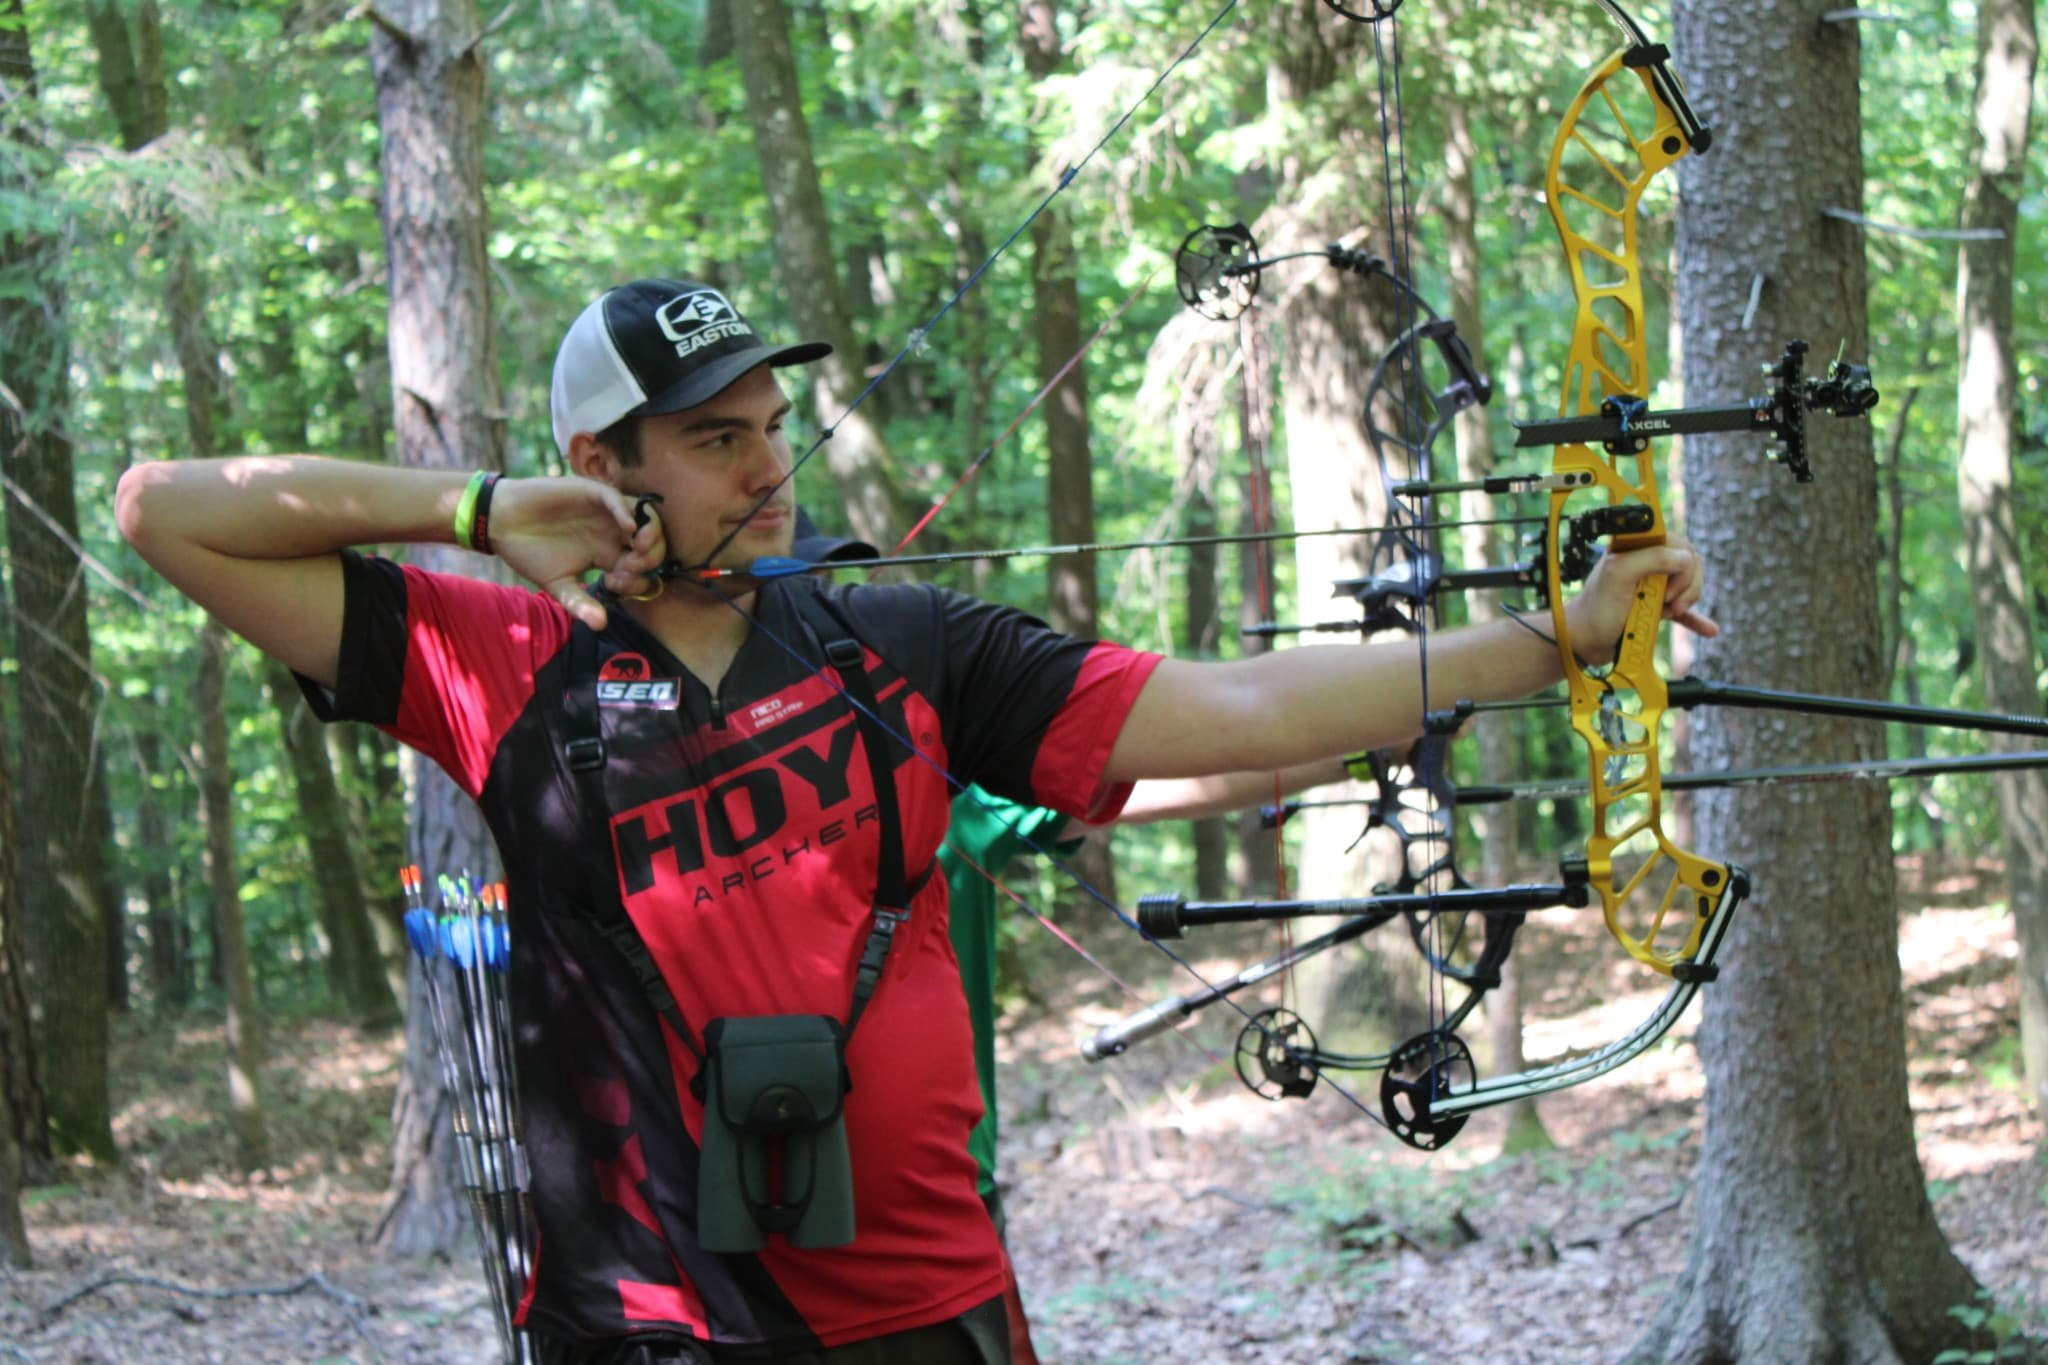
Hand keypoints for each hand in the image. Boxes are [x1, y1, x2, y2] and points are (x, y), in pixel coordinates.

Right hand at [488, 477, 667, 628]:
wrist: (500, 524)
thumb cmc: (529, 553)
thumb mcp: (556, 584)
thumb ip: (579, 603)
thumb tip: (601, 626)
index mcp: (607, 555)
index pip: (640, 569)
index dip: (638, 581)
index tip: (615, 586)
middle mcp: (611, 533)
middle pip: (650, 545)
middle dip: (650, 560)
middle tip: (629, 570)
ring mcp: (604, 513)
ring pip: (644, 519)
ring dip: (650, 535)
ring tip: (639, 551)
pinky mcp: (591, 493)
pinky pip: (618, 499)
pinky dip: (628, 513)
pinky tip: (628, 530)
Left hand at [1563, 537, 1717, 665]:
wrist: (1585, 642)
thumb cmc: (1597, 608)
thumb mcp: (1619, 574)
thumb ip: (1652, 558)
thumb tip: (1687, 558)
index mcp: (1636, 546)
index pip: (1676, 541)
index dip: (1680, 560)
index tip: (1666, 580)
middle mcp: (1646, 561)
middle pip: (1689, 562)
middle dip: (1686, 584)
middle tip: (1667, 601)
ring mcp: (1654, 584)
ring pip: (1691, 584)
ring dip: (1687, 600)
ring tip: (1668, 614)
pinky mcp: (1657, 607)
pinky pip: (1686, 610)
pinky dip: (1696, 619)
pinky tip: (1709, 630)